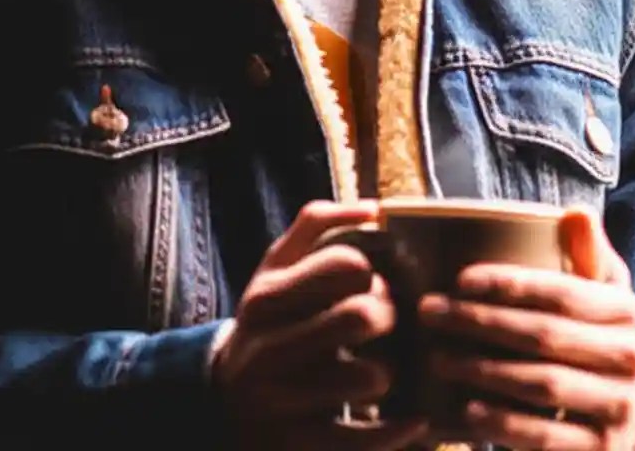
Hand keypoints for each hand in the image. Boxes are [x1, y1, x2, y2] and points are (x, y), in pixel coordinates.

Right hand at [213, 201, 427, 449]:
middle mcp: (267, 348)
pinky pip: (364, 440)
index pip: (344, 263)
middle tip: (389, 322)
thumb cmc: (268, 321)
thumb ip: (315, 225)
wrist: (220, 396)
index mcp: (265, 299)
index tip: (374, 281)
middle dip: (390, 316)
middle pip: (361, 316)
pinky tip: (414, 419)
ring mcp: (280, 401)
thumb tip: (373, 207)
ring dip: (392, 372)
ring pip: (369, 378)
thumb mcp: (274, 267)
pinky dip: (400, 430)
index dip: (375, 269)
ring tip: (385, 368)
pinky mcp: (296, 444)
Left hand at [420, 231, 634, 449]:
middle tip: (430, 313)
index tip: (458, 280)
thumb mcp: (601, 293)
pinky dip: (503, 424)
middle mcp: (631, 359)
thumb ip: (587, 253)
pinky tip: (466, 410)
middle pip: (545, 336)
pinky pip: (546, 437)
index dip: (509, 284)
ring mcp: (619, 409)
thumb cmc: (595, 337)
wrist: (632, 410)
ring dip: (482, 370)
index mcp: (627, 310)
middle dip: (480, 323)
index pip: (562, 293)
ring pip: (542, 385)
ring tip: (437, 357)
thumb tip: (576, 212)